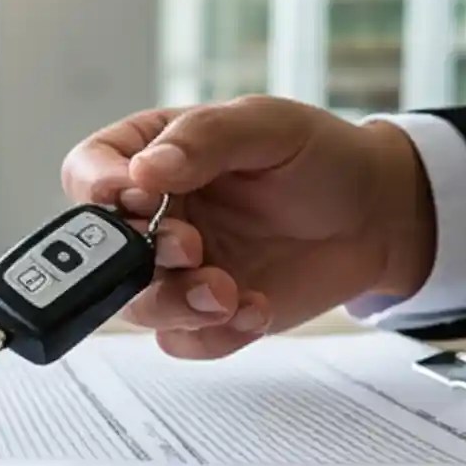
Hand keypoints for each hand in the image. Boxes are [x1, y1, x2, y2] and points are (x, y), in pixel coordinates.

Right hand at [61, 95, 434, 358]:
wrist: (378, 215)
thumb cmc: (318, 156)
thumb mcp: (266, 125)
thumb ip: (204, 138)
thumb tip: (144, 168)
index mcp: (149, 156)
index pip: (87, 171)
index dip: (98, 187)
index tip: (140, 195)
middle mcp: (150, 215)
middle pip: (100, 247)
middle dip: (136, 256)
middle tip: (190, 247)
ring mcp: (174, 269)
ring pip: (134, 302)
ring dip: (175, 302)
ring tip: (227, 292)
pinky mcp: (205, 314)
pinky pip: (182, 340)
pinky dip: (213, 334)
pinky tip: (255, 309)